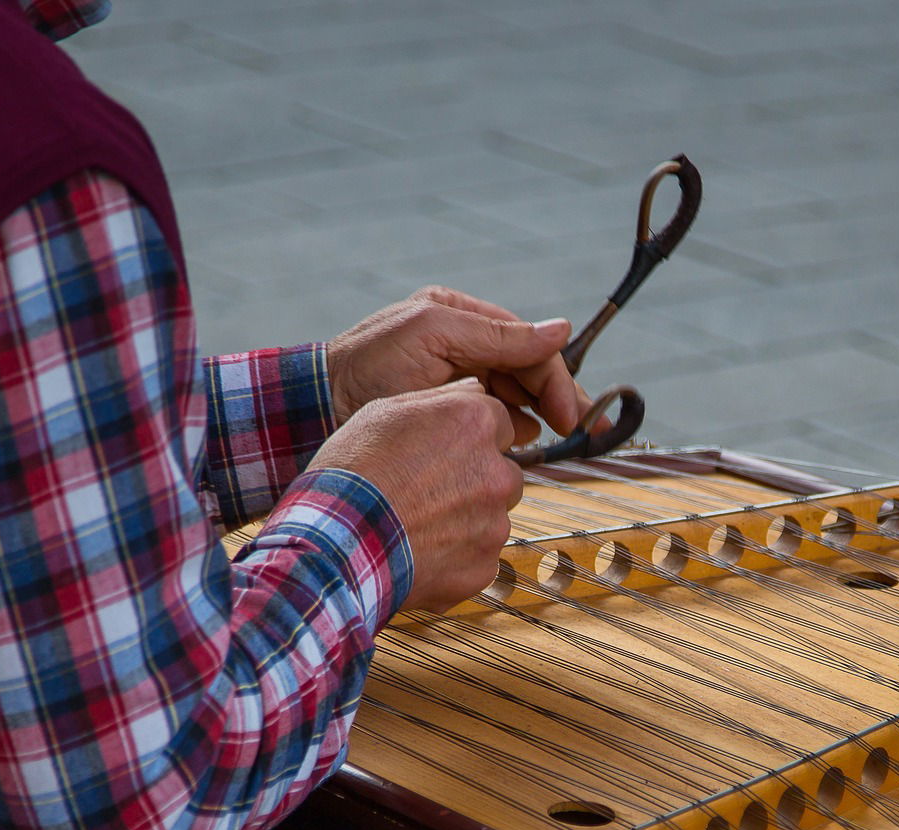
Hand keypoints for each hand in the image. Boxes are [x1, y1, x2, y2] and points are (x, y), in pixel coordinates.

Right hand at [307, 379, 523, 613]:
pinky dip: (459, 557)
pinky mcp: (484, 565)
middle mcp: (496, 471)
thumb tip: (472, 389)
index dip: (470, 438)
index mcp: (474, 424)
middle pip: (503, 471)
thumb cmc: (352, 474)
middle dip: (477, 480)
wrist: (336, 543)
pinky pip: (481, 557)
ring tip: (421, 523)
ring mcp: (494, 523)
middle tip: (431, 491)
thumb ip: (437, 399)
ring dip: (469, 519)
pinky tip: (422, 551)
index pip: (500, 424)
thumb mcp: (382, 414)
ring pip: (493, 516)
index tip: (446, 452)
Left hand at [327, 286, 581, 443]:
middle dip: (557, 399)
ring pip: (516, 397)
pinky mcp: (445, 413)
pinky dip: (509, 431)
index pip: (527, 345)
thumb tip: (563, 329)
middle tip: (582, 430)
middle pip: (528, 370)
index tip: (573, 415)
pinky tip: (516, 444)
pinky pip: (493, 420)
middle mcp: (462, 345)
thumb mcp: (434, 335)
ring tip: (543, 438)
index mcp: (459, 316)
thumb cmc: (366, 366)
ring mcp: (455, 380)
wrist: (315, 409)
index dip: (556, 378)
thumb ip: (498, 335)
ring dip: (535, 416)